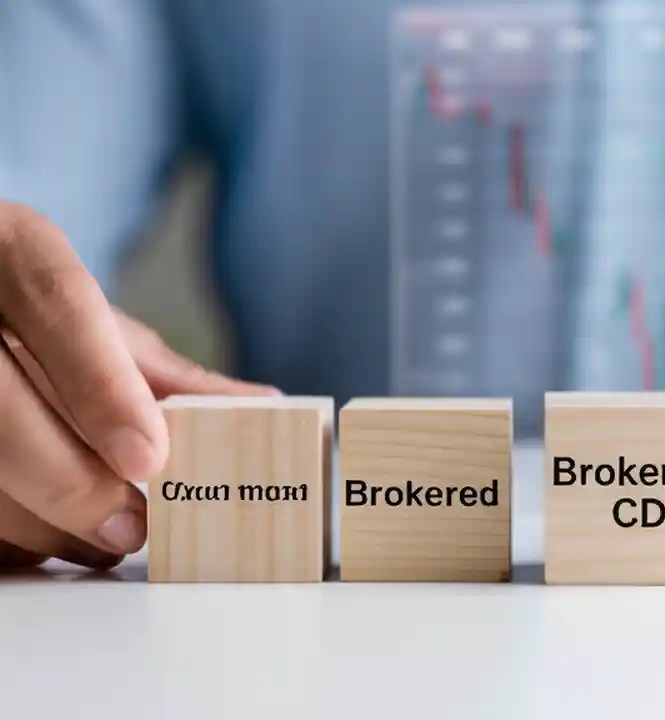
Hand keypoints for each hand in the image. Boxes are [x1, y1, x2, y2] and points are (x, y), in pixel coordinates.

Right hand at [0, 201, 275, 570]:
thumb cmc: (16, 307)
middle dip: (67, 477)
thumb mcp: (85, 321)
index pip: (57, 301)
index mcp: (6, 243)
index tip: (149, 455)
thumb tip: (263, 407)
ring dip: (30, 519)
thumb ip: (163, 371)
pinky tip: (32, 541)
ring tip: (93, 544)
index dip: (100, 385)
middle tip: (129, 526)